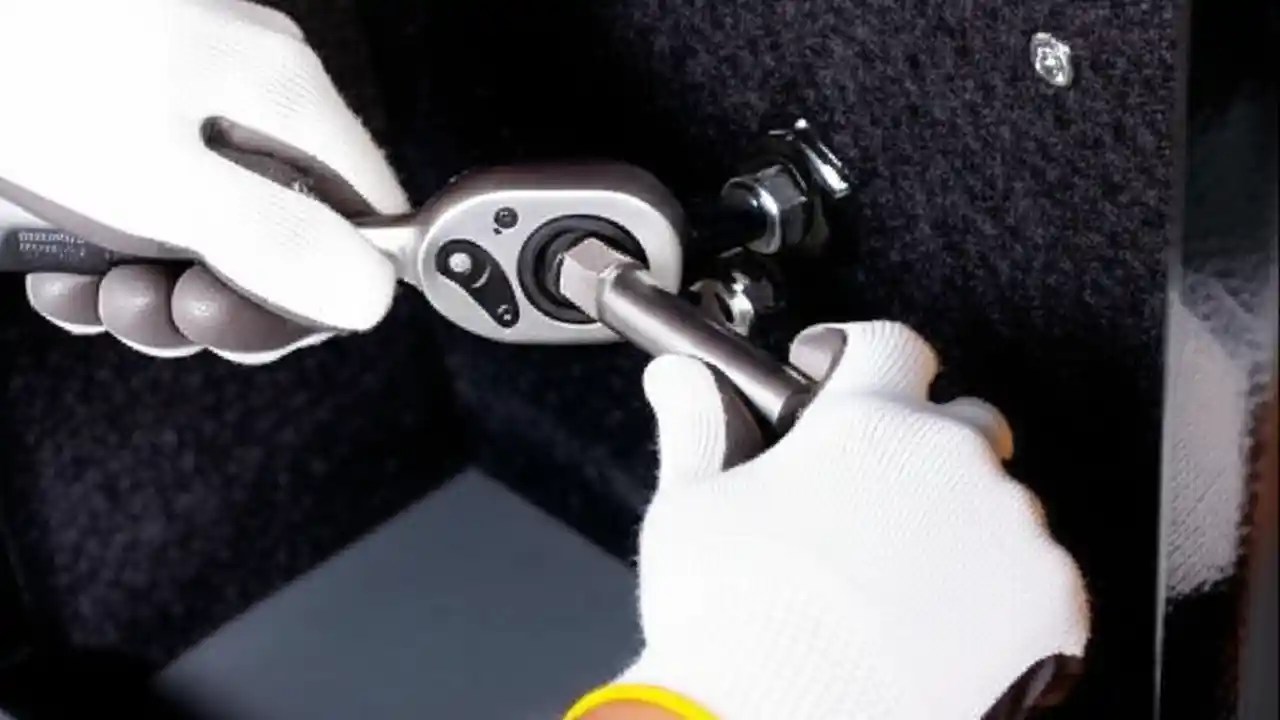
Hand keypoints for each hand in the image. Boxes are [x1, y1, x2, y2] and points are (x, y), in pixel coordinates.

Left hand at [0, 0, 407, 362]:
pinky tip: (66, 279)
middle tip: (157, 317)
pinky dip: (114, 258)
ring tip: (93, 299)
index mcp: (282, 99)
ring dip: (155, 291)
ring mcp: (188, 102)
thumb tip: (370, 296)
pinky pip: (152, 210)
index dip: (314, 296)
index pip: (362, 224)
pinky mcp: (129, 116)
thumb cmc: (17, 65)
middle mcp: (250, 97)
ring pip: (211, 233)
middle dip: (221, 300)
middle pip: (285, 236)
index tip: (243, 330)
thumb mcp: (152, 178)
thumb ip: (273, 241)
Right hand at [617, 322, 1089, 718]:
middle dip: (925, 447)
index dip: (861, 358)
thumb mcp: (691, 511)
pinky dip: (999, 598)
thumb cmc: (728, 628)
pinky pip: (1037, 581)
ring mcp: (1010, 535)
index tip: (843, 380)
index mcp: (867, 424)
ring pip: (1002, 506)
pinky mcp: (1053, 608)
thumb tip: (680, 376)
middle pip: (964, 422)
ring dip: (961, 528)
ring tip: (896, 590)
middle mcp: (951, 462)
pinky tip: (937, 631)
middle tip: (872, 504)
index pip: (891, 345)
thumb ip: (698, 424)